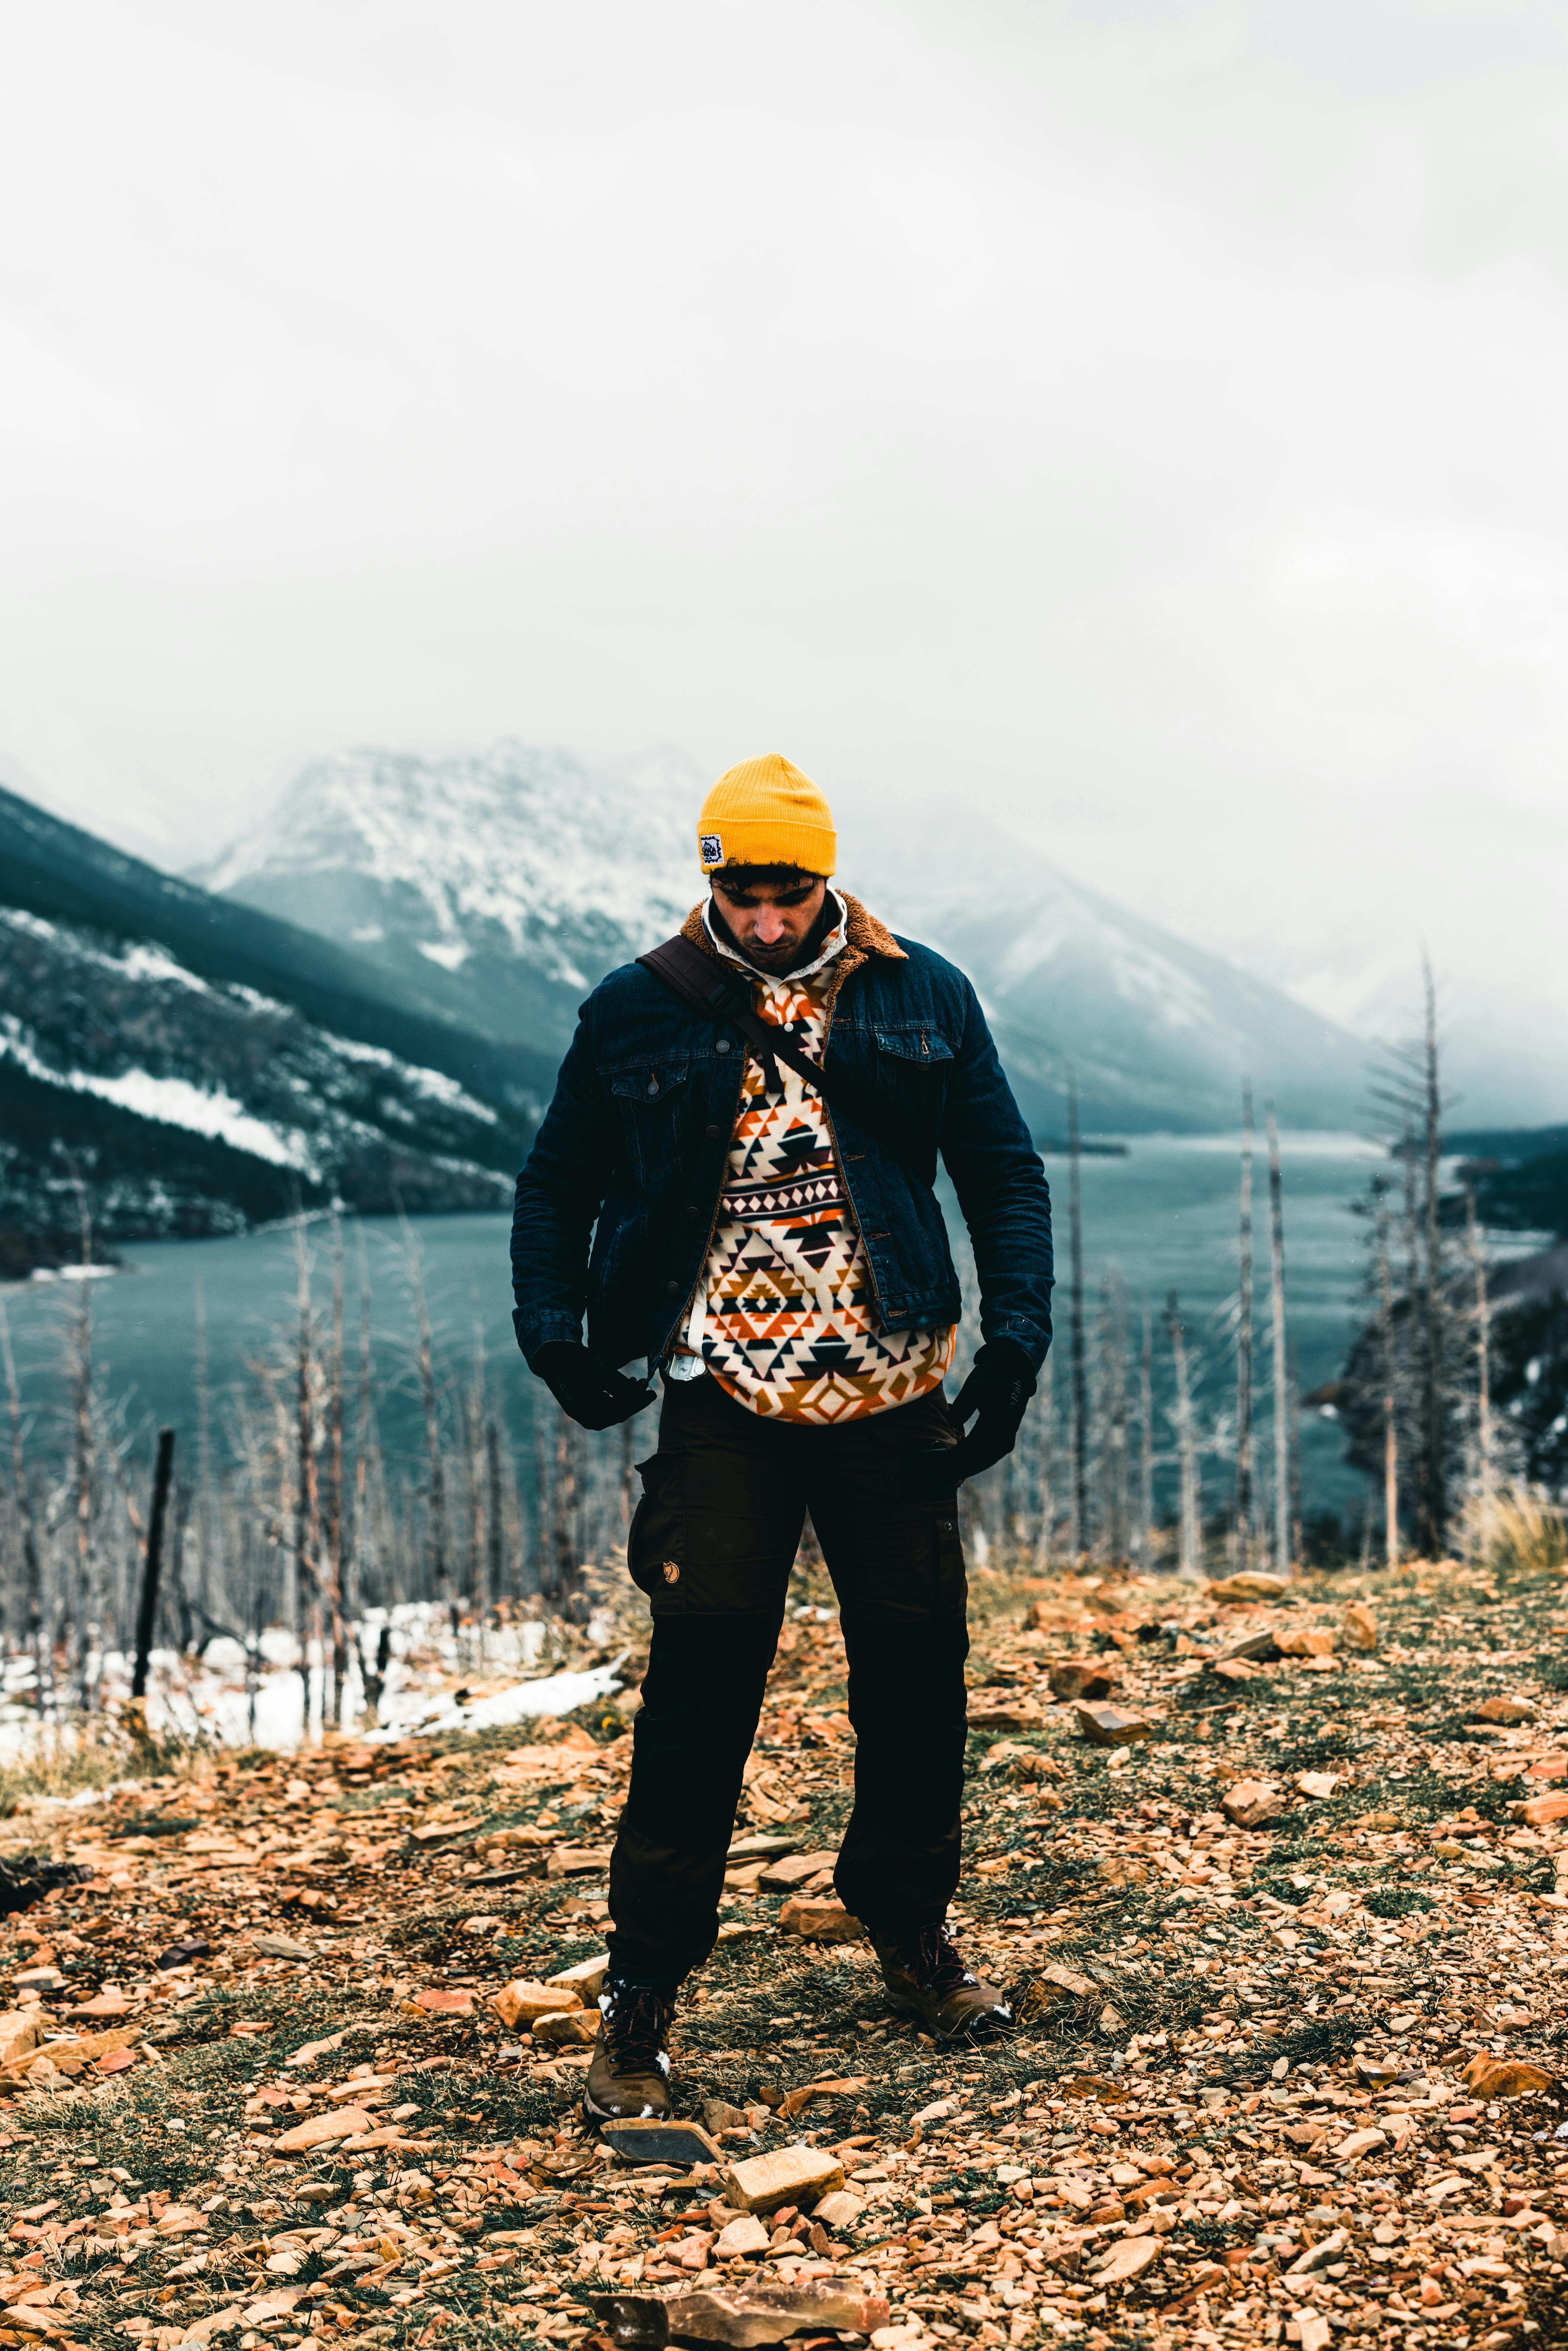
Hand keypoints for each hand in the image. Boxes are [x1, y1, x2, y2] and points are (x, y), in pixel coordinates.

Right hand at [529, 1341, 655, 1430]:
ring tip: (638, 1382)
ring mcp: (584, 1412)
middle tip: (648, 1388)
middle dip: (635, 1400)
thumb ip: (617, 1386)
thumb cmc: (576, 1362)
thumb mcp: (599, 1372)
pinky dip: (617, 1396)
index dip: (638, 1402)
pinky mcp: (584, 1404)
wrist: (554, 1355)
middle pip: (618, 1413)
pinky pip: (606, 1404)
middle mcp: (586, 1417)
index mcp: (589, 1413)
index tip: (652, 1392)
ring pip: (613, 1409)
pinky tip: (626, 1384)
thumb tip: (636, 1395)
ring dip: (628, 1397)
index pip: (621, 1412)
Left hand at [904, 1338, 1036, 1496]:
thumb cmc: (991, 1373)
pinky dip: (982, 1460)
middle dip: (961, 1468)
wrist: (1014, 1365)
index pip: (973, 1446)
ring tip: (953, 1474)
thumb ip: (963, 1405)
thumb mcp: (974, 1385)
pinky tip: (970, 1464)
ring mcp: (1010, 1431)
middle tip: (942, 1476)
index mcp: (998, 1419)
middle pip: (982, 1457)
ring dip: (971, 1466)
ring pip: (990, 1457)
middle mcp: (1007, 1429)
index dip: (956, 1458)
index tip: (939, 1466)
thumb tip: (951, 1422)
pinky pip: (995, 1452)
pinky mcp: (1010, 1429)